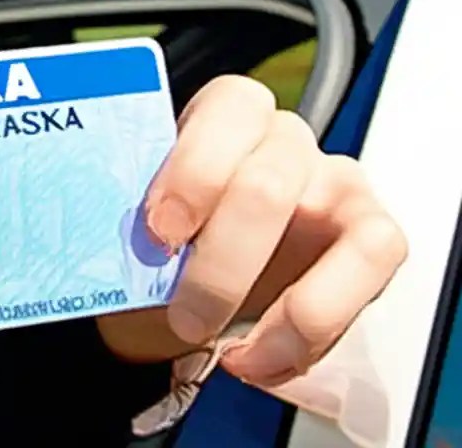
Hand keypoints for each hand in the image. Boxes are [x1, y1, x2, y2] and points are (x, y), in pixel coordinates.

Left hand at [96, 75, 407, 386]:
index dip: (196, 171)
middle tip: (181, 311)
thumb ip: (123, 214)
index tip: (159, 232)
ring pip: (317, 217)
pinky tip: (259, 356)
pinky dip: (308, 326)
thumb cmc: (159, 254)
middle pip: (265, 182)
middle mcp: (282, 141)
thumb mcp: (132, 229)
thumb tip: (91, 228)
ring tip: (215, 338)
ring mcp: (333, 185)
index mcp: (222, 118)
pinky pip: (367, 264)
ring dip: (260, 294)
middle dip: (218, 260)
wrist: (176, 307)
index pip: (230, 106)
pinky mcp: (372, 238)